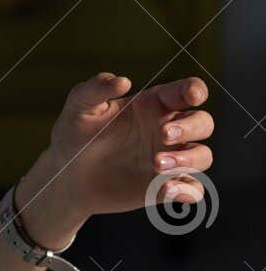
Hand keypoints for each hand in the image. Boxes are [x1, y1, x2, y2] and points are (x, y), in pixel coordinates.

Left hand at [18, 74, 213, 246]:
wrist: (67, 176)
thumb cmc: (75, 134)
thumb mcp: (79, 106)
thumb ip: (96, 88)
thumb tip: (122, 80)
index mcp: (153, 105)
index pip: (186, 91)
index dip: (195, 90)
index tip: (192, 95)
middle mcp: (167, 130)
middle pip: (203, 123)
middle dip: (191, 127)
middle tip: (163, 135)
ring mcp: (170, 159)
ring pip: (202, 155)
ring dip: (188, 159)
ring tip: (156, 164)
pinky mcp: (164, 187)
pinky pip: (193, 189)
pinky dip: (188, 190)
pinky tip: (166, 190)